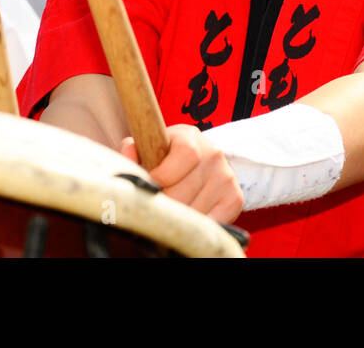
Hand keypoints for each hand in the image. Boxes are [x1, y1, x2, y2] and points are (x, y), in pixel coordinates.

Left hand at [119, 124, 243, 222]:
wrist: (199, 164)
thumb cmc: (166, 158)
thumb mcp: (150, 147)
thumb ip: (134, 149)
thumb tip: (128, 151)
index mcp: (190, 137)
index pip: (185, 155)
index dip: (162, 175)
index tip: (150, 185)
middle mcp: (213, 154)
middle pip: (183, 191)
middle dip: (164, 203)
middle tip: (156, 203)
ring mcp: (226, 177)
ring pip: (193, 212)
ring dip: (177, 217)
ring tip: (171, 208)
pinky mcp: (234, 198)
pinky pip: (210, 223)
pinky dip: (195, 226)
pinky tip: (187, 215)